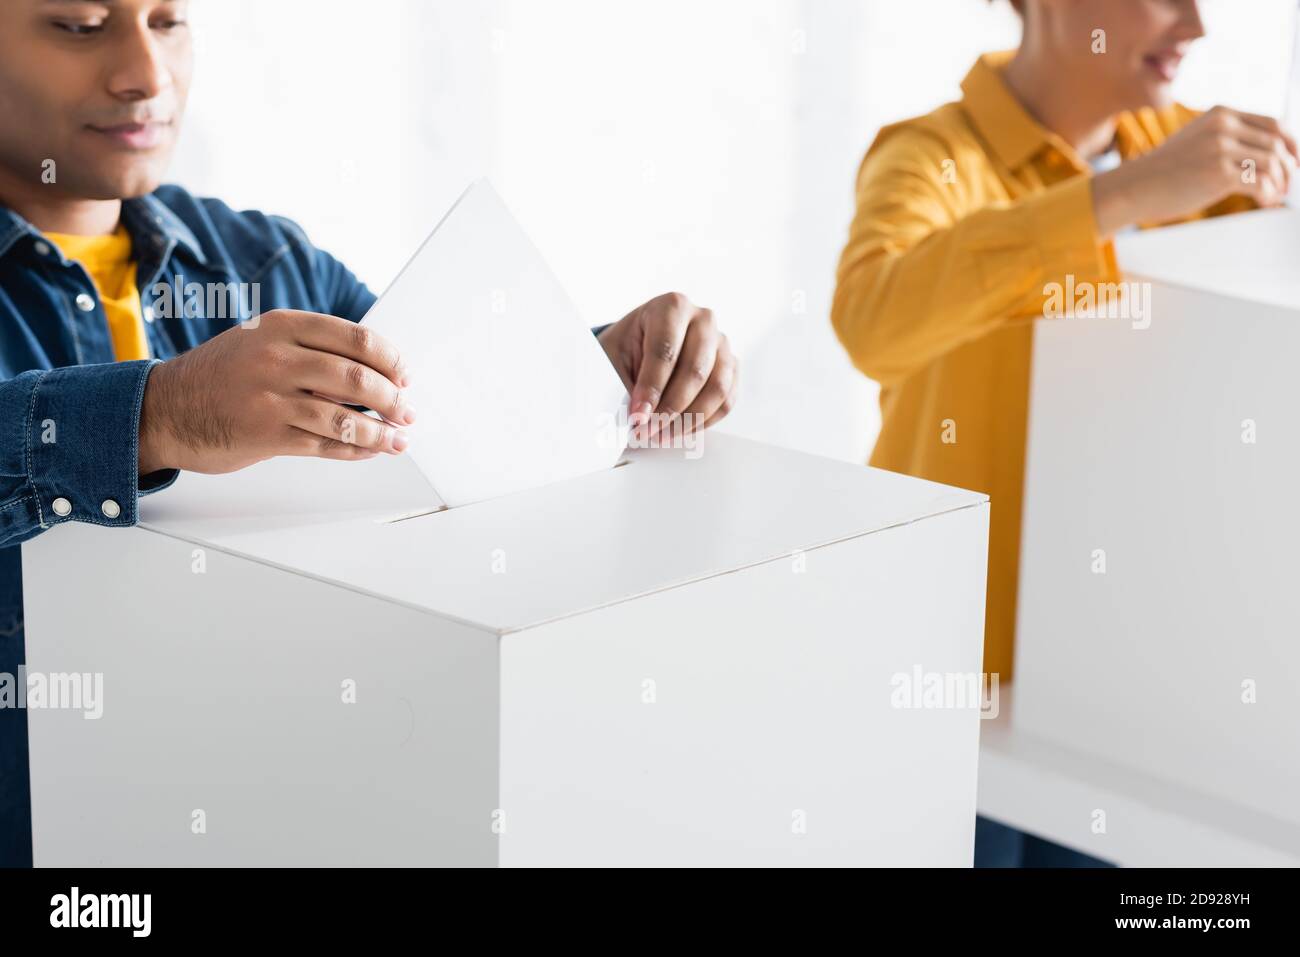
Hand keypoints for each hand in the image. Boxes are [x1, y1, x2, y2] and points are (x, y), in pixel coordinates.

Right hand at [138, 310, 414, 474]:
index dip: (390, 360)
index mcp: (283, 326)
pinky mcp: (266, 434)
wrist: (165, 408)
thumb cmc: (224, 375)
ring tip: (398, 440)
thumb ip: (312, 347)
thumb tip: (375, 369)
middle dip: (392, 399)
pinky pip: (325, 445)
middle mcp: (278, 358)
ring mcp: (271, 397)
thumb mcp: (263, 341)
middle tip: (407, 412)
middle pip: (356, 379)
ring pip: (345, 418)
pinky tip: (369, 451)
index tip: (405, 375)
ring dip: (379, 433)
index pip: (356, 338)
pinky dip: (354, 451)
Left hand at [597, 292, 737, 441]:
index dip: (651, 388)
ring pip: (717, 388)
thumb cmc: (626, 348)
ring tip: (662, 434)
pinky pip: (727, 400)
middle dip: (670, 408)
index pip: (665, 350)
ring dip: (689, 419)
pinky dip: (704, 421)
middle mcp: (703, 320)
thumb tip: (635, 420)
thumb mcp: (613, 358)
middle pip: (695, 370)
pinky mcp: (731, 367)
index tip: (638, 416)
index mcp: (671, 306)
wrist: (641, 343)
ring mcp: (722, 343)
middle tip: (649, 431)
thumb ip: (623, 384)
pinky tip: (680, 429)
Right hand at [1093, 105, 1299, 234]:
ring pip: (1273, 163)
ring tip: (1275, 197)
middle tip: (1286, 185)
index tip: (1295, 161)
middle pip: (1277, 143)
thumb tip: (1262, 155)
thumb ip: (1225, 139)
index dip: (1291, 143)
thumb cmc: (1162, 172)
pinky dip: (1268, 195)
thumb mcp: (1196, 141)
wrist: (1134, 187)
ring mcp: (1222, 148)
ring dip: (1280, 183)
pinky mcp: (1220, 173)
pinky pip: (1260, 183)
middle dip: (1288, 167)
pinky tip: (1264, 203)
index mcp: (1221, 114)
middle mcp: (1224, 126)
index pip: (1273, 123)